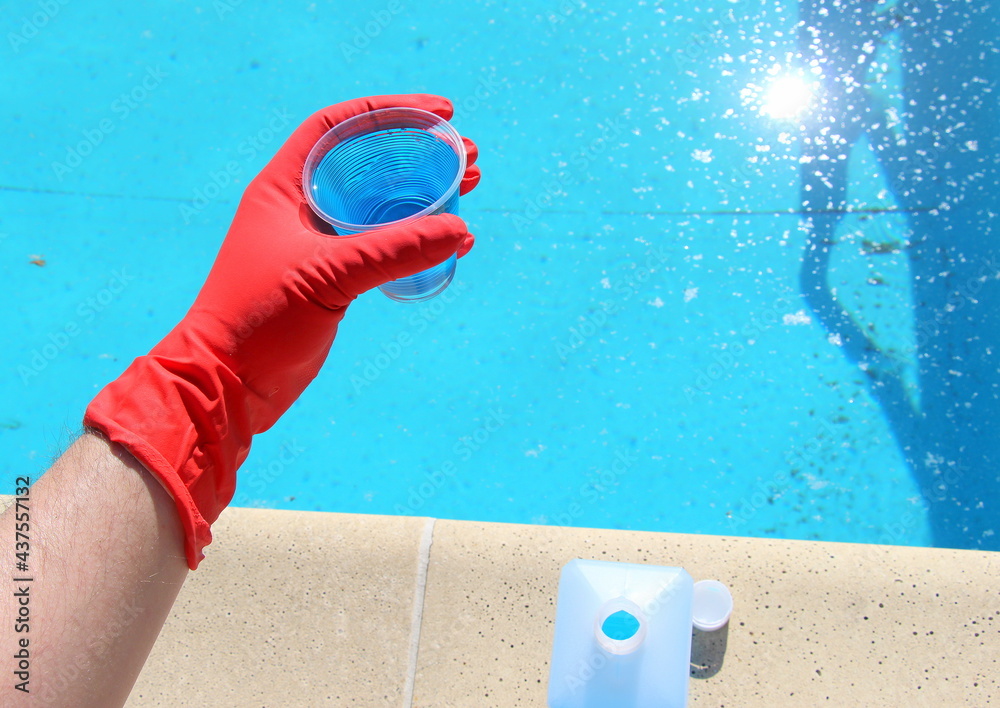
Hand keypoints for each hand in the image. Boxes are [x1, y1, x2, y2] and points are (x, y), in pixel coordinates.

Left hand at [85, 94, 480, 567]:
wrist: (227, 386)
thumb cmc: (258, 321)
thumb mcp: (329, 276)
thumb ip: (394, 250)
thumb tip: (458, 229)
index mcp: (283, 187)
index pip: (339, 126)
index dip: (390, 110)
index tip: (442, 112)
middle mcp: (299, 207)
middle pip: (368, 162)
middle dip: (420, 153)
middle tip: (468, 157)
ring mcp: (315, 244)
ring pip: (378, 204)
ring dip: (422, 193)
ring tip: (468, 188)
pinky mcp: (329, 280)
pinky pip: (380, 244)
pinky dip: (414, 237)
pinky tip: (446, 239)